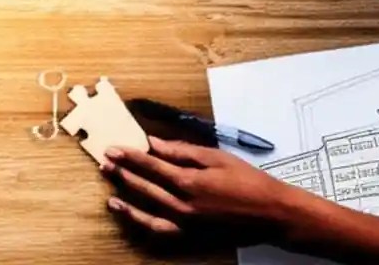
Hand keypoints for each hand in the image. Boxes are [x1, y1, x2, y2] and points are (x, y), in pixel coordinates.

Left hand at [102, 136, 312, 244]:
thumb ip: (183, 151)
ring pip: (148, 213)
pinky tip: (132, 216)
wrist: (272, 214)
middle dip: (123, 174)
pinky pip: (161, 231)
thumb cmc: (248, 181)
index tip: (114, 148)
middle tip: (106, 164)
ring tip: (110, 194)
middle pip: (145, 187)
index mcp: (191, 182)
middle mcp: (184, 205)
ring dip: (127, 202)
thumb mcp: (217, 157)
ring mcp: (187, 224)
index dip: (130, 156)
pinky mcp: (192, 236)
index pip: (152, 165)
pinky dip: (144, 223)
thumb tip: (155, 143)